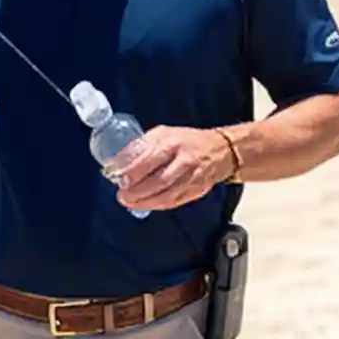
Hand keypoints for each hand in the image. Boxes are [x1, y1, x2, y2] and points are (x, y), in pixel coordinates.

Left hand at [115, 126, 233, 211]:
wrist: (219, 150)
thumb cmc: (185, 140)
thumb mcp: (163, 133)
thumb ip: (142, 146)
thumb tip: (118, 161)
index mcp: (173, 142)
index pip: (151, 159)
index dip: (134, 172)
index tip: (120, 180)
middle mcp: (184, 160)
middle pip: (159, 180)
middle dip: (138, 192)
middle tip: (122, 196)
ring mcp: (193, 177)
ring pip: (168, 195)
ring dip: (146, 202)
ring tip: (130, 203)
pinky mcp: (197, 190)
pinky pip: (175, 202)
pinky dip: (158, 205)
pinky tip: (146, 205)